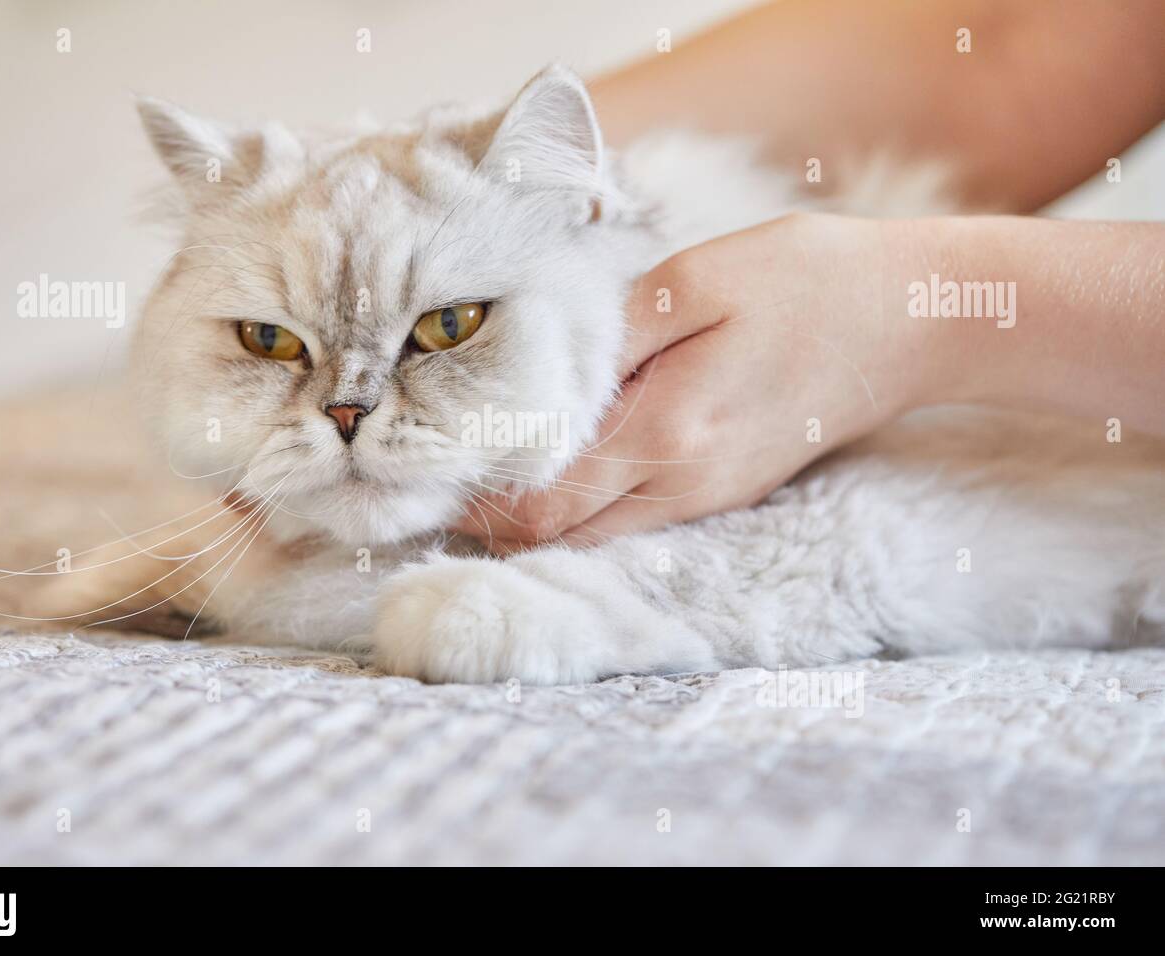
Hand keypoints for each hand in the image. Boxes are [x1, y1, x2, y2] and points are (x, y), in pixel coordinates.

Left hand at [454, 213, 931, 549]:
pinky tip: (560, 469)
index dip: (478, 506)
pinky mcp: (729, 489)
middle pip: (562, 536)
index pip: (545, 505)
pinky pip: (637, 518)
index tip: (428, 482)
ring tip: (485, 477)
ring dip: (537, 519)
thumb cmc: (802, 282)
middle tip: (438, 488)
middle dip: (494, 522)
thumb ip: (608, 342)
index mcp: (668, 433)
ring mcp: (712, 496)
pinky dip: (586, 508)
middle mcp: (686, 485)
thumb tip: (535, 387)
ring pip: (597, 536)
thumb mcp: (691, 282)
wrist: (909, 319)